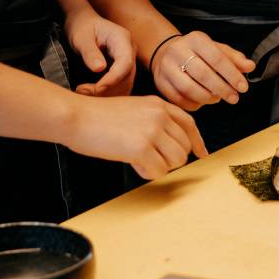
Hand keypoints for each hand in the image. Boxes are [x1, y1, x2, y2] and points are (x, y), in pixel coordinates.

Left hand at [64, 6, 134, 96]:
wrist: (83, 23)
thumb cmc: (82, 27)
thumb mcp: (81, 37)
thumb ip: (90, 52)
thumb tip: (99, 69)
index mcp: (122, 39)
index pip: (125, 63)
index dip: (113, 79)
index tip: (96, 89)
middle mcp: (129, 50)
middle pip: (127, 77)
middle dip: (107, 89)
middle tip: (83, 91)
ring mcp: (128, 60)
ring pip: (125, 84)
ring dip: (107, 94)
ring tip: (83, 92)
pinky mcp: (122, 69)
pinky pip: (120, 86)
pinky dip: (108, 93)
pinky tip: (91, 93)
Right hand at [67, 94, 207, 179]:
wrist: (77, 116)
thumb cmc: (98, 115)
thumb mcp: (134, 108)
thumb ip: (154, 121)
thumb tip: (168, 144)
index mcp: (158, 104)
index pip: (189, 124)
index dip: (197, 141)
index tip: (201, 153)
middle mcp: (160, 115)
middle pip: (184, 147)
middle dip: (171, 159)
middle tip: (151, 160)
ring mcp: (152, 131)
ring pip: (176, 160)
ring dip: (160, 166)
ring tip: (140, 161)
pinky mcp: (141, 148)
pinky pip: (159, 171)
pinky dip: (148, 173)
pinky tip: (134, 164)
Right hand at [152, 30, 254, 110]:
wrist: (167, 53)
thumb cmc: (197, 53)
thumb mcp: (217, 49)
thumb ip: (234, 58)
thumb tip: (250, 67)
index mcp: (196, 39)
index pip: (217, 58)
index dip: (232, 74)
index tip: (243, 87)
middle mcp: (179, 51)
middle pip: (203, 74)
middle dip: (222, 89)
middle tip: (234, 98)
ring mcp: (167, 67)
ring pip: (189, 88)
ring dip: (207, 98)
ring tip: (217, 98)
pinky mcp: (160, 83)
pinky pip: (179, 99)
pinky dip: (194, 104)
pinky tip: (202, 102)